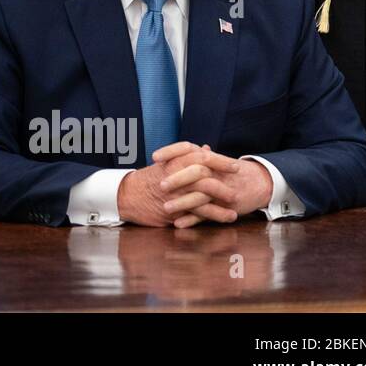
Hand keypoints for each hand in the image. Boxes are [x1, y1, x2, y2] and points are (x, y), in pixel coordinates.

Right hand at [116, 142, 240, 226]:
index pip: (199, 155)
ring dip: (223, 196)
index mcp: (172, 162)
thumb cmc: (149, 180)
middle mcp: (174, 175)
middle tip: (238, 178)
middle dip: (223, 175)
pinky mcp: (175, 208)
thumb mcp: (166, 164)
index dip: (219, 160)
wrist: (127, 196)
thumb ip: (187, 157)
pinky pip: (199, 211)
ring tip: (236, 201)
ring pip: (203, 191)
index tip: (233, 164)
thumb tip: (206, 149)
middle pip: (203, 170)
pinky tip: (228, 216)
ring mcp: (174, 192)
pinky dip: (216, 214)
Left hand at [157, 147, 273, 226]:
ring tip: (165, 207)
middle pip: (196, 171)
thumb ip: (192, 156)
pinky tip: (178, 223)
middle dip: (177, 179)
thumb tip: (169, 155)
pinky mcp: (226, 207)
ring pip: (201, 196)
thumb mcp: (213, 160)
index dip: (170, 151)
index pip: (188, 148)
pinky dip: (192, 219)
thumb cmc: (231, 171)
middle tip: (160, 185)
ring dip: (182, 202)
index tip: (154, 157)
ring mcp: (221, 190)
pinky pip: (208, 215)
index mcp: (209, 157)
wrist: (260, 182)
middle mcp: (216, 172)